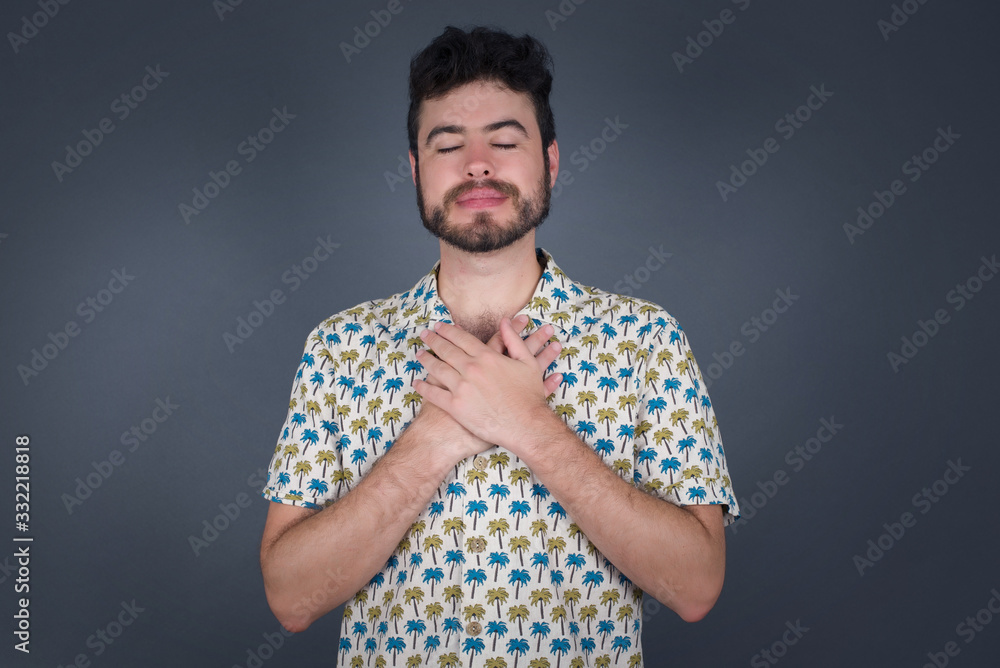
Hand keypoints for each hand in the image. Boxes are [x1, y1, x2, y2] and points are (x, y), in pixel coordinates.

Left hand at [414, 317, 562, 451]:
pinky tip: (417, 382)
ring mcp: (461, 388)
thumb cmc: (529, 396)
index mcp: (486, 357)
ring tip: (419, 354)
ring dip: (426, 360)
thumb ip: (514, 339)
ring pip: (437, 369)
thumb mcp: (527, 362)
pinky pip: (434, 394)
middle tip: (425, 335)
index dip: (448, 331)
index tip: (438, 327)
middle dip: (433, 340)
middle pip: (446, 350)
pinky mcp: (455, 407)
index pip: (461, 338)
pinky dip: (423, 387)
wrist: (526, 426)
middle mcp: (471, 369)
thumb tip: (505, 321)